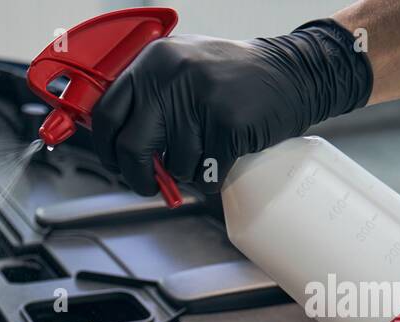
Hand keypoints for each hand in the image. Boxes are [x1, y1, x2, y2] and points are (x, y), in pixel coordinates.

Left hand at [90, 20, 371, 195]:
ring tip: (207, 147)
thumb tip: (114, 141)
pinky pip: (205, 173)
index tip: (114, 162)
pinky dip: (213, 175)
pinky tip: (225, 153)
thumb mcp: (181, 68)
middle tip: (148, 183)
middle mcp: (171, 75)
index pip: (106, 114)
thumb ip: (147, 96)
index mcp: (153, 60)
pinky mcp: (226, 124)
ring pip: (173, 165)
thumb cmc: (233, 78)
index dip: (106, 147)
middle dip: (137, 175)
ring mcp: (200, 99)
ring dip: (188, 170)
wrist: (293, 72)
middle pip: (131, 147)